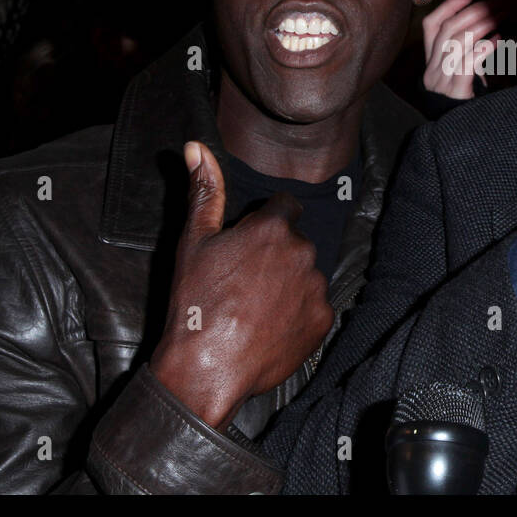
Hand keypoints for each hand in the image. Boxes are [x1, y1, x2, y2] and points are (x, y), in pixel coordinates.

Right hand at [149, 142, 333, 428]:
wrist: (206, 368)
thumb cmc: (196, 303)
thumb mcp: (192, 241)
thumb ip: (203, 190)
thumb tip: (197, 147)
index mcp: (273, 228)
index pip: (284, 206)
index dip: (264, 222)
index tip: (247, 244)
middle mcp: (303, 252)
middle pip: (295, 242)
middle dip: (276, 254)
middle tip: (244, 280)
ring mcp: (317, 289)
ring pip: (306, 274)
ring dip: (289, 283)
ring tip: (255, 307)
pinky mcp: (323, 320)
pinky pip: (314, 307)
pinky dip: (297, 314)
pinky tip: (270, 326)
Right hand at [421, 0, 500, 98]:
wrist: (459, 137)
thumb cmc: (466, 101)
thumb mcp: (462, 72)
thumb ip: (469, 51)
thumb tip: (490, 25)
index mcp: (430, 62)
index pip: (431, 26)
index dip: (449, 6)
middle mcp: (432, 70)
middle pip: (448, 30)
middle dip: (474, 12)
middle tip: (497, 4)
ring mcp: (441, 82)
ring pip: (457, 43)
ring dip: (482, 25)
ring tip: (501, 18)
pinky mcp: (455, 92)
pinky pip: (468, 63)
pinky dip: (485, 48)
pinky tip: (499, 40)